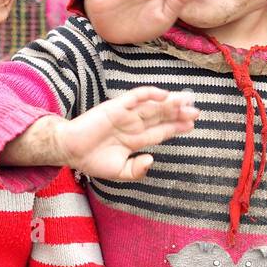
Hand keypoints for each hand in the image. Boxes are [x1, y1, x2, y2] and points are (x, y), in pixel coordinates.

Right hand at [55, 86, 197, 180]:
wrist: (71, 151)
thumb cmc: (92, 161)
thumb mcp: (119, 172)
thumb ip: (136, 170)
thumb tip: (152, 160)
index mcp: (134, 139)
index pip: (160, 131)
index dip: (176, 127)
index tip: (192, 124)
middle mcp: (133, 124)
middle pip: (160, 116)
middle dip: (178, 113)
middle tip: (196, 110)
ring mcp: (125, 114)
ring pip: (152, 106)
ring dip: (170, 103)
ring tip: (186, 101)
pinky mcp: (116, 107)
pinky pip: (135, 97)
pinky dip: (149, 94)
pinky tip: (164, 94)